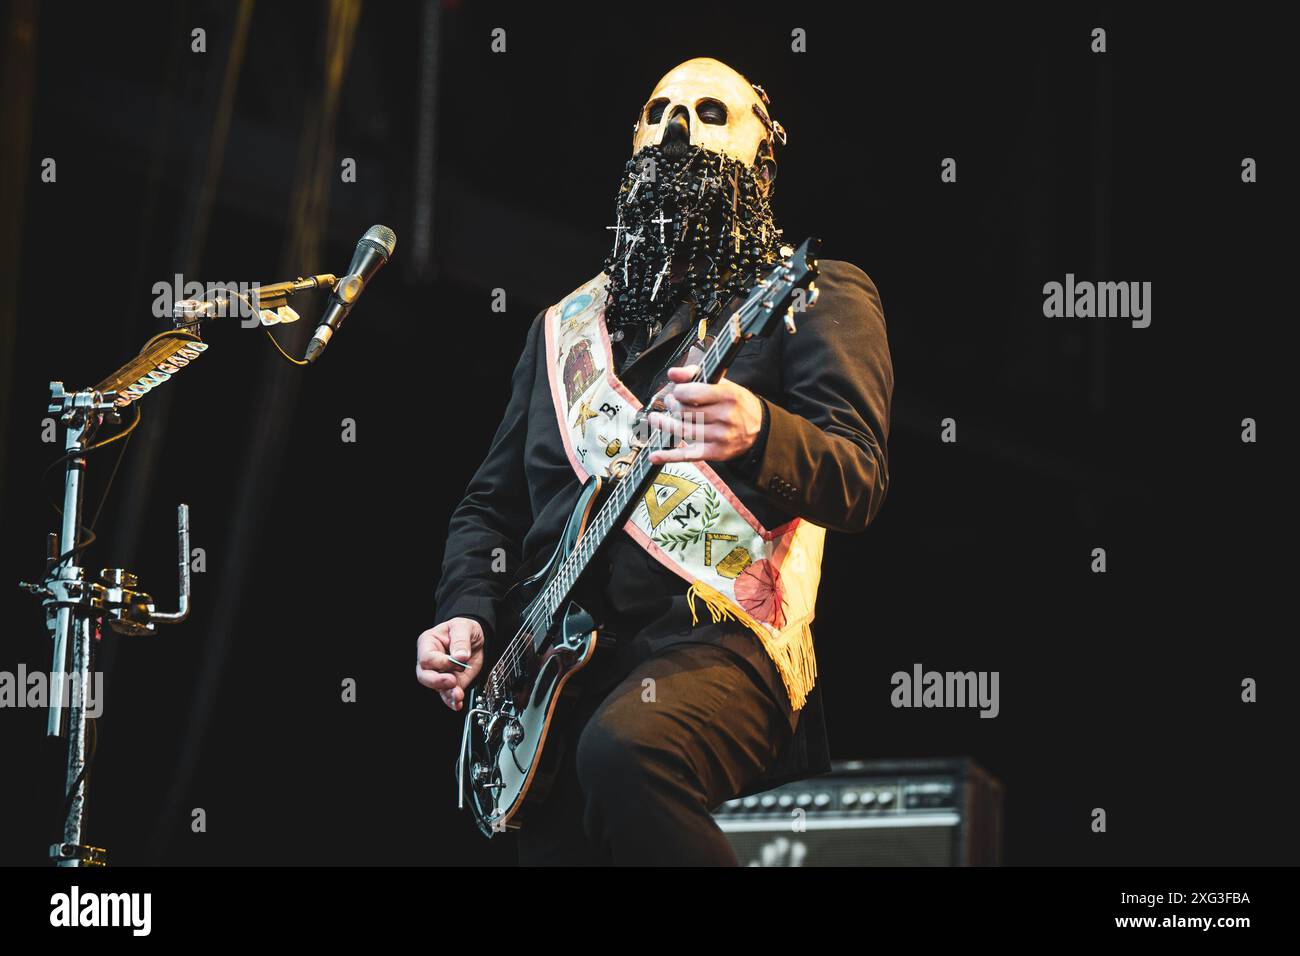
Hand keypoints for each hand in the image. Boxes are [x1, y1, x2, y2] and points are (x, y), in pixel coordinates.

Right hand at [416, 617, 484, 711]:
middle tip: (453, 681)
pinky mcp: (450, 682)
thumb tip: (460, 656)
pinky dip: (452, 700)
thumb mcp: (463, 627)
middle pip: (424, 676)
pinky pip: (447, 694)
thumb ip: (461, 640)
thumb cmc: (464, 629)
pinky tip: (458, 703)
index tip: (457, 661)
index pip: (427, 658)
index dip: (440, 662)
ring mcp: (440, 673)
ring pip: (436, 688)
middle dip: (438, 681)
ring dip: (448, 693)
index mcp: (428, 643)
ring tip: (458, 695)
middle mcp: (431, 660)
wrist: (476, 638)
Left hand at [647, 365, 763, 464]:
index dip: (679, 391)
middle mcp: (726, 417)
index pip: (692, 393)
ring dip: (665, 424)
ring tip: (656, 418)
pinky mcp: (715, 453)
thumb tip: (672, 373)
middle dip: (672, 405)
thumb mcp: (722, 383)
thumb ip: (695, 375)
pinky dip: (669, 456)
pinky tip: (655, 456)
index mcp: (728, 396)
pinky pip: (688, 455)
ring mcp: (720, 437)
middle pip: (685, 412)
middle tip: (670, 402)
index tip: (677, 391)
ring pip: (683, 430)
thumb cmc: (736, 403)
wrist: (759, 428)